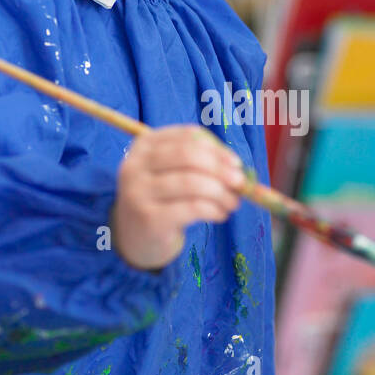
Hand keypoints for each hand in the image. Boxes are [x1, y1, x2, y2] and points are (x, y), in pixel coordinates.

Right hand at [110, 125, 247, 270]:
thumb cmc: (162, 199)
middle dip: (221, 169)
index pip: (187, 136)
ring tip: (232, 203)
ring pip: (191, 183)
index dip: (217, 148)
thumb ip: (199, 163)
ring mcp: (139, 192)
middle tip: (240, 183)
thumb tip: (236, 167)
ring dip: (221, 193)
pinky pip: (191, 208)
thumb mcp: (172, 173)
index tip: (236, 163)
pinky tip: (220, 215)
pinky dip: (213, 210)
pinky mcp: (149, 218)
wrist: (135, 237)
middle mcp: (136, 164)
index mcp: (144, 144)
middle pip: (188, 156)